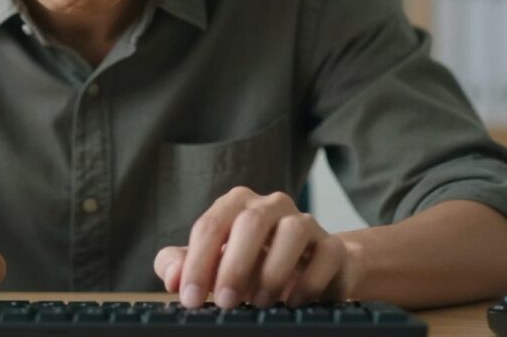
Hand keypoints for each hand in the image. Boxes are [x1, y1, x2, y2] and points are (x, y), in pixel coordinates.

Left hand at [154, 187, 357, 308]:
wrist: (308, 271)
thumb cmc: (250, 264)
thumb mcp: (212, 265)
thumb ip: (183, 266)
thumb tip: (172, 277)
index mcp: (236, 205)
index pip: (210, 226)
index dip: (197, 263)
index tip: (190, 299)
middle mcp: (271, 206)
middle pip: (251, 221)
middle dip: (234, 264)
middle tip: (224, 301)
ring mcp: (305, 222)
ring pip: (293, 230)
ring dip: (273, 270)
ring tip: (258, 301)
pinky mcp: (333, 246)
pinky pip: (327, 254)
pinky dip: (310, 281)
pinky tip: (293, 301)